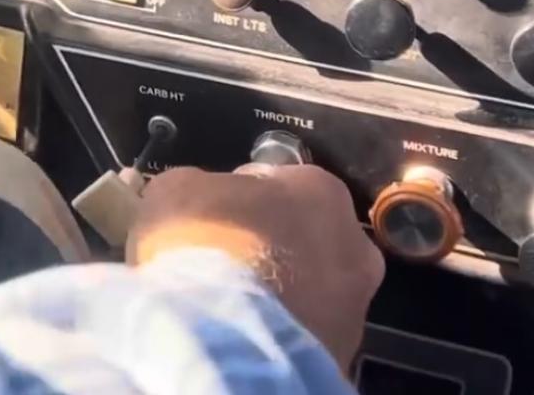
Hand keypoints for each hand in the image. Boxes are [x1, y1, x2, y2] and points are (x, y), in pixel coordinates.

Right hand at [127, 166, 384, 366]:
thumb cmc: (203, 243)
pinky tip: (246, 332)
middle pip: (306, 236)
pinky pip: (305, 330)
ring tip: (235, 304)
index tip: (215, 216)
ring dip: (282, 290)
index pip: (279, 183)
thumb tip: (203, 199)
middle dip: (273, 245)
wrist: (221, 335)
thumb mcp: (178, 189)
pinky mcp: (343, 351)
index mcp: (321, 189)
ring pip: (313, 287)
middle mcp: (354, 242)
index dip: (243, 198)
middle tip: (229, 261)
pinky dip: (281, 328)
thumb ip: (203, 187)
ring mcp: (355, 302)